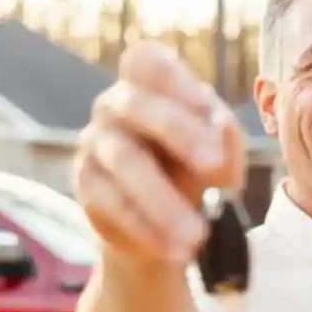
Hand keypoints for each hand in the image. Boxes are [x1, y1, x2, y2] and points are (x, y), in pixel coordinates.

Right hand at [73, 41, 244, 263]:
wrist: (162, 221)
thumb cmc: (192, 167)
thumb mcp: (218, 151)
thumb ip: (224, 138)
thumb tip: (222, 132)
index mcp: (146, 83)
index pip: (146, 61)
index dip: (175, 80)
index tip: (208, 110)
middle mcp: (113, 106)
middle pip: (135, 105)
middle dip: (177, 132)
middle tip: (214, 167)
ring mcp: (94, 144)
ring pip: (124, 162)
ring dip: (163, 200)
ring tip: (198, 237)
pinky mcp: (86, 186)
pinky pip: (111, 204)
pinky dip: (146, 228)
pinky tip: (174, 250)